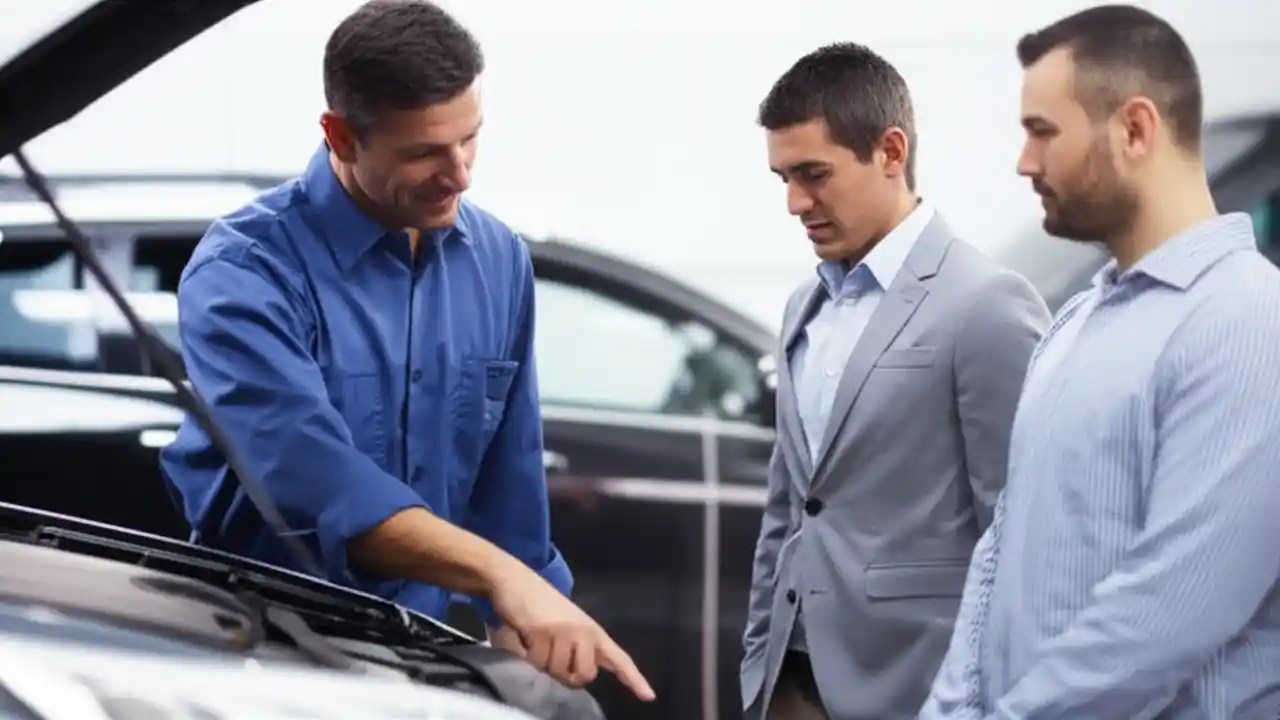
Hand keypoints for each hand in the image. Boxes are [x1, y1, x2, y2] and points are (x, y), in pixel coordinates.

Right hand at [489, 561, 654, 701]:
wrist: (514, 579)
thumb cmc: (540, 605)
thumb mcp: (567, 624)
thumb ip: (577, 649)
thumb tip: (578, 678)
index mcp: (592, 630)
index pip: (618, 657)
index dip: (633, 678)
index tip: (648, 696)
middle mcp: (583, 631)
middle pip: (584, 676)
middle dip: (567, 675)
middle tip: (552, 656)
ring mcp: (564, 631)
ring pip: (557, 672)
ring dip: (542, 663)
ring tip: (537, 640)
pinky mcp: (543, 632)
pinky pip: (536, 663)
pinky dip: (527, 656)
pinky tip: (526, 636)